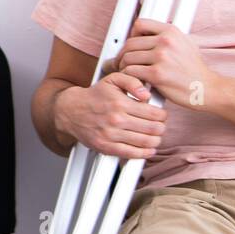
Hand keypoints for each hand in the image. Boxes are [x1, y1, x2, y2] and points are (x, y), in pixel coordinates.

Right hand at [53, 72, 167, 160]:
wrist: (71, 111)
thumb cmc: (96, 95)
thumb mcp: (113, 79)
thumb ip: (132, 81)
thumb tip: (146, 95)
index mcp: (120, 103)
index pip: (154, 114)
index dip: (162, 115)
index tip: (162, 115)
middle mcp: (116, 120)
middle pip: (153, 129)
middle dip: (161, 128)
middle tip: (160, 126)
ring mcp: (111, 135)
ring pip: (145, 142)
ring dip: (156, 141)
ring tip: (156, 137)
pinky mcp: (106, 147)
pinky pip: (132, 154)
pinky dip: (144, 153)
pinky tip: (148, 149)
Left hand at [111, 16, 214, 111]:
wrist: (207, 89)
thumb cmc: (196, 71)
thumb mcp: (187, 44)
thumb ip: (168, 38)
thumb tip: (150, 35)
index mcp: (172, 32)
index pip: (140, 24)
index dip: (131, 34)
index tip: (130, 45)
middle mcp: (166, 41)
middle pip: (131, 42)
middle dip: (122, 54)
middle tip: (121, 62)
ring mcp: (161, 57)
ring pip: (128, 57)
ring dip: (123, 66)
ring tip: (125, 72)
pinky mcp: (157, 74)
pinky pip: (131, 71)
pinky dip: (128, 77)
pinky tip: (132, 81)